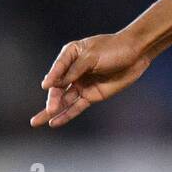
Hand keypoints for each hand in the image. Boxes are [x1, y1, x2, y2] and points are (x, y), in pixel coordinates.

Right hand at [30, 31, 150, 127]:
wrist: (136, 54)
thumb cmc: (113, 49)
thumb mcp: (92, 56)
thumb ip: (75, 70)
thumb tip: (55, 83)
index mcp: (70, 54)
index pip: (57, 68)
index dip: (52, 78)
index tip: (46, 86)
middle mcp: (72, 70)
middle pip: (58, 87)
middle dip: (53, 99)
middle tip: (49, 109)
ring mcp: (81, 84)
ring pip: (64, 100)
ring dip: (52, 110)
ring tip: (36, 122)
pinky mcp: (91, 95)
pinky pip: (76, 107)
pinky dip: (66, 115)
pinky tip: (54, 122)